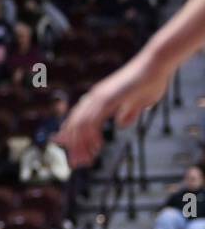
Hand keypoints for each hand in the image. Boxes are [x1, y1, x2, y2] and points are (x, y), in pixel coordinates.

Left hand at [55, 51, 172, 166]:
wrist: (157, 65)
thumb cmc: (151, 81)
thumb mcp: (139, 102)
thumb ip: (129, 112)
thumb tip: (120, 124)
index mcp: (99, 97)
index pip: (79, 119)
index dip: (73, 137)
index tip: (72, 153)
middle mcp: (95, 97)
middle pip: (76, 125)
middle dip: (74, 146)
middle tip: (76, 164)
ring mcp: (99, 97)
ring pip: (81, 125)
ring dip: (81, 145)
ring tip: (84, 161)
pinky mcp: (107, 99)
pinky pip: (93, 121)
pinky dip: (91, 136)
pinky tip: (96, 148)